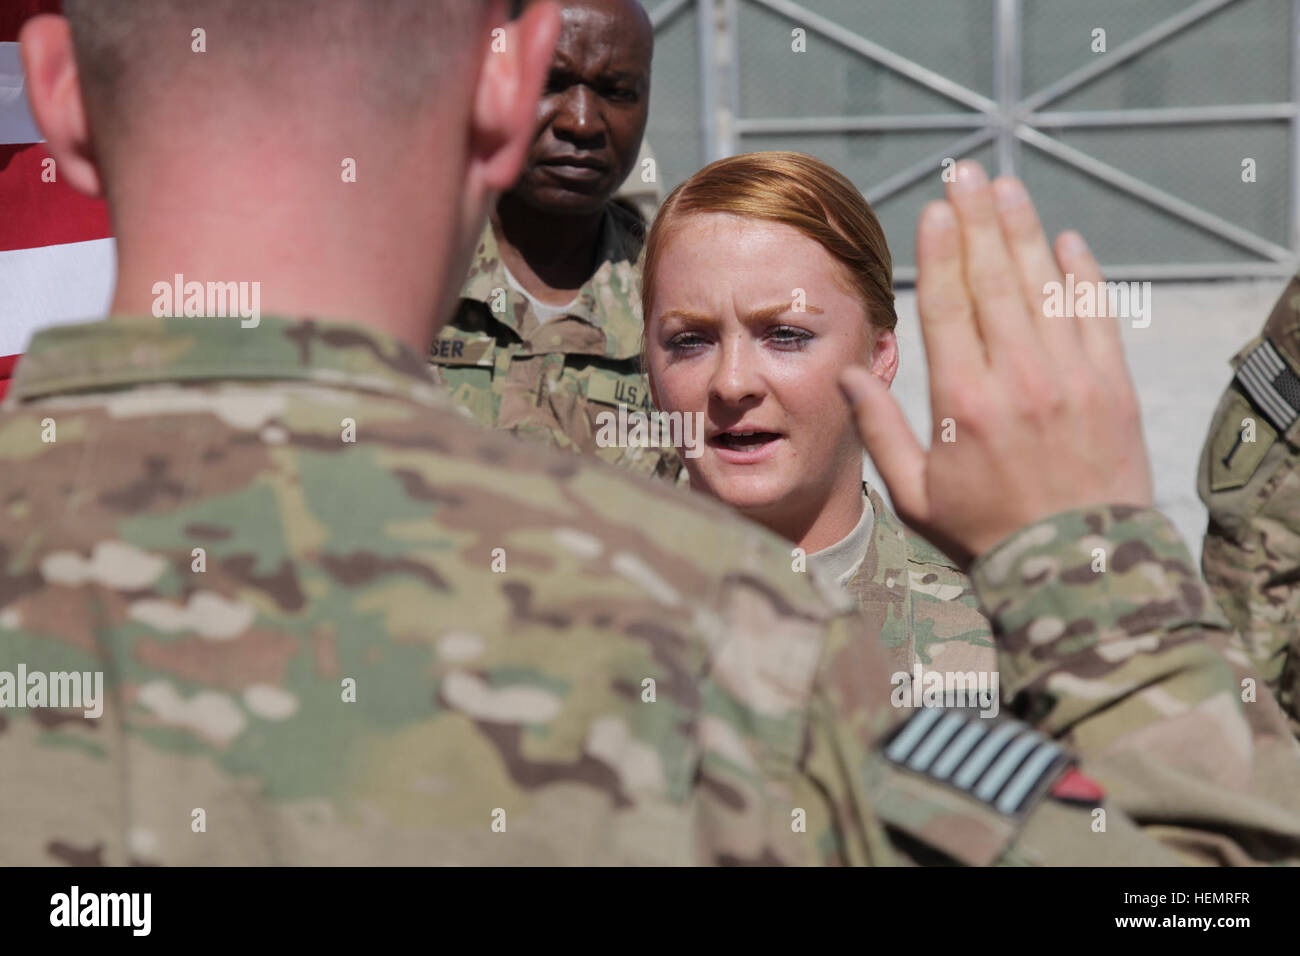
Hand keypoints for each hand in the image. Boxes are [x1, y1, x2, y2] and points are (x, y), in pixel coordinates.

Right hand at [841, 161, 1153, 565]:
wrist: (1077, 568)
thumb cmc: (984, 534)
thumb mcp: (915, 494)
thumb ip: (880, 431)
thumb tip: (848, 375)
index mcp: (964, 403)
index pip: (949, 306)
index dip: (940, 251)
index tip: (934, 209)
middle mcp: (1017, 380)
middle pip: (994, 280)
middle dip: (978, 220)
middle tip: (967, 173)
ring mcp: (1071, 378)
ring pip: (1043, 287)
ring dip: (1024, 232)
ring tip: (1007, 188)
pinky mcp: (1112, 386)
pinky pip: (1096, 316)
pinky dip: (1082, 274)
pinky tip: (1066, 241)